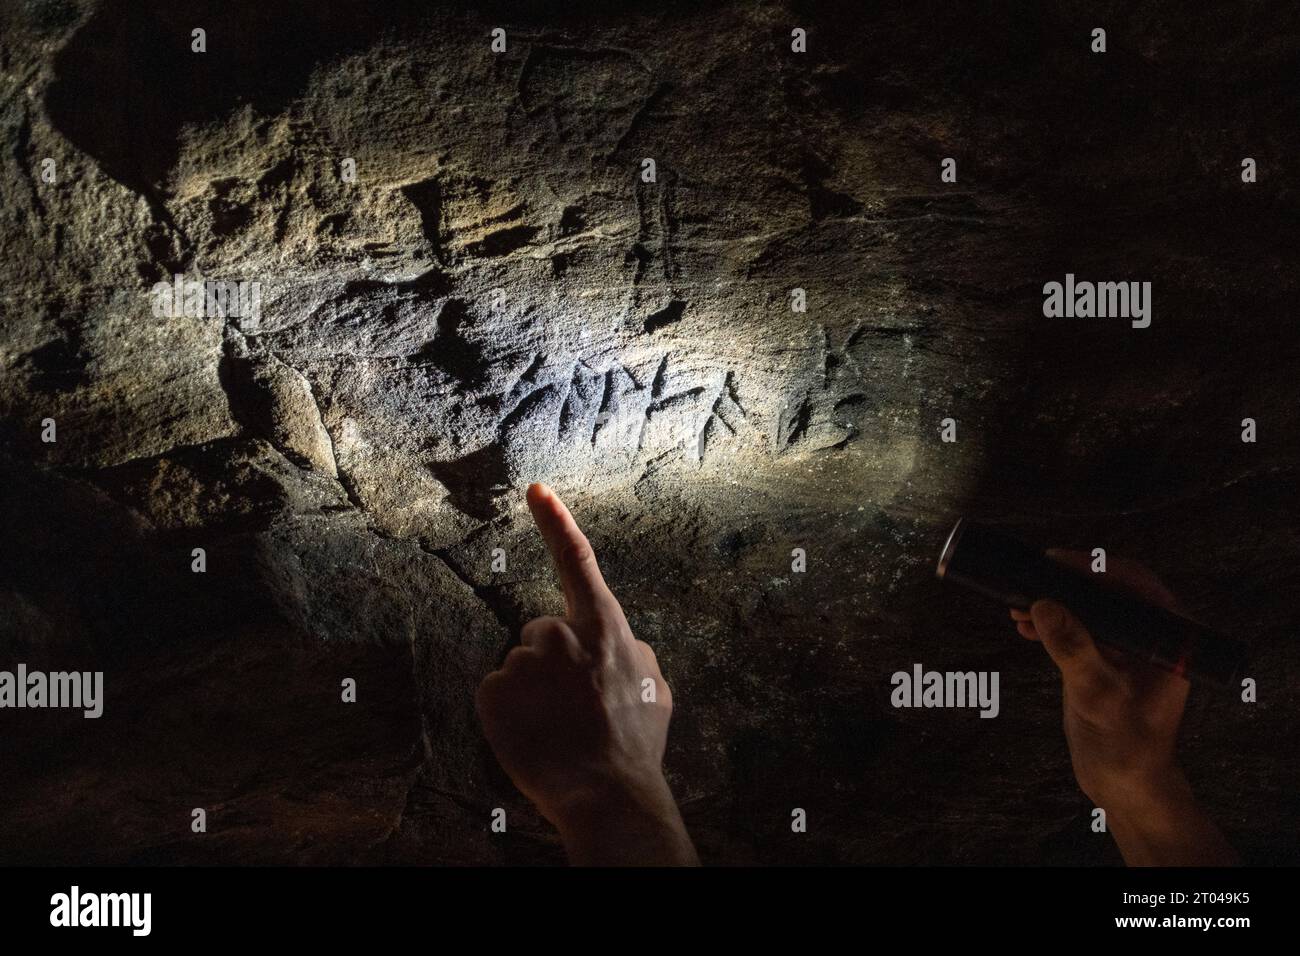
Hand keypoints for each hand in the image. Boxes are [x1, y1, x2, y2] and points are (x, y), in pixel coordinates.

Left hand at [475, 483, 697, 865]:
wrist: (606, 795)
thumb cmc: (635, 745)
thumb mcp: (654, 687)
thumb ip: (631, 651)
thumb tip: (617, 641)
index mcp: (605, 629)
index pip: (577, 562)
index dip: (556, 522)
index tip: (535, 490)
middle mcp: (560, 636)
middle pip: (543, 630)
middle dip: (553, 659)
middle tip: (573, 705)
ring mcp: (523, 664)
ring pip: (521, 665)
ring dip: (533, 689)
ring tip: (559, 726)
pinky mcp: (492, 693)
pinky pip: (498, 693)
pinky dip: (510, 712)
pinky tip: (535, 735)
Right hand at [1011, 550, 1235, 864]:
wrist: (1124, 783)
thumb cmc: (1127, 745)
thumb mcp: (1098, 694)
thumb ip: (1075, 648)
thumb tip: (1044, 605)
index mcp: (1169, 637)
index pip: (1134, 583)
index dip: (1094, 566)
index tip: (1056, 560)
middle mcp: (1151, 636)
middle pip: (1106, 589)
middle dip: (1065, 582)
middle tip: (1030, 574)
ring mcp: (1126, 646)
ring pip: (1087, 607)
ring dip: (1052, 602)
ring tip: (1017, 603)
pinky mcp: (1102, 658)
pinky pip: (1076, 627)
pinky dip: (1049, 623)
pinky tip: (1022, 623)